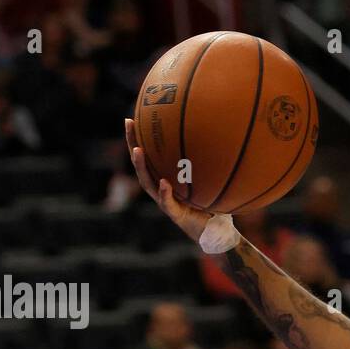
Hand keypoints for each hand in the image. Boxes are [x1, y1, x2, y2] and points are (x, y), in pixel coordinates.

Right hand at [123, 117, 211, 240]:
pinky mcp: (175, 214)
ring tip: (138, 150)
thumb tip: (221, 134)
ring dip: (142, 166)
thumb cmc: (211, 202)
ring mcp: (166, 201)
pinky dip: (164, 193)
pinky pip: (168, 203)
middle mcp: (161, 188)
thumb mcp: (210, 178)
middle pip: (142, 164)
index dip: (139, 138)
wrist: (215, 230)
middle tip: (128, 123)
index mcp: (166, 178)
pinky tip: (163, 182)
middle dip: (133, 143)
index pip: (150, 156)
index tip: (132, 118)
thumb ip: (210, 162)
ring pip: (148, 183)